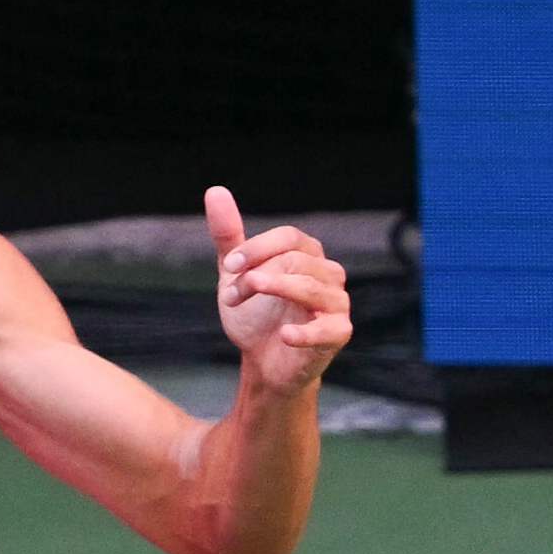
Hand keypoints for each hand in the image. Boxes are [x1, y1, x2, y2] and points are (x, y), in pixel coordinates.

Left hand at [204, 185, 353, 400]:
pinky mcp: (338, 333)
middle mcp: (328, 273)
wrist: (264, 362)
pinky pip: (329, 328)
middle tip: (230, 295)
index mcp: (307, 254)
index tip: (229, 266)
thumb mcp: (236, 274)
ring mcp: (336, 303)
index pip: (289, 237)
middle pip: (297, 261)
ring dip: (273, 292)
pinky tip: (284, 335)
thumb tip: (215, 190)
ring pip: (311, 288)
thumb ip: (229, 236)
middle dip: (258, 275)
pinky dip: (306, 332)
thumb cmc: (256, 315)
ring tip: (240, 301)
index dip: (258, 248)